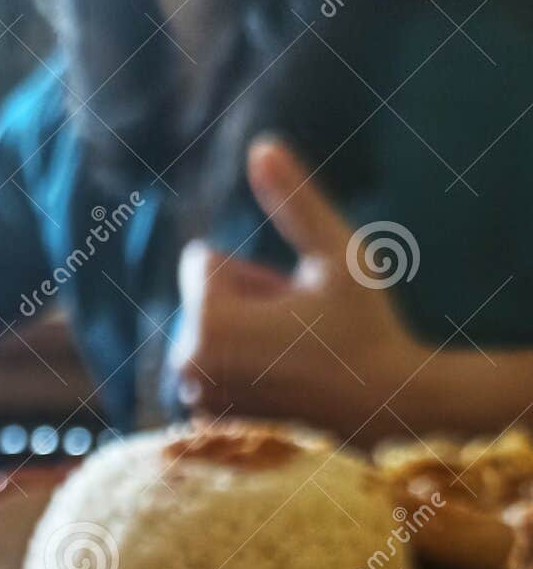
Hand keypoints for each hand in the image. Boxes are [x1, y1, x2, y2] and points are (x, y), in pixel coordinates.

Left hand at [172, 137, 427, 441]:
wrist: (382, 412)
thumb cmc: (365, 331)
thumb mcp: (337, 255)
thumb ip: (294, 201)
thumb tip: (261, 145)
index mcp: (208, 320)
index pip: (202, 261)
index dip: (253, 272)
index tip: (292, 300)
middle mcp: (186, 364)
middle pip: (202, 300)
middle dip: (244, 306)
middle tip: (299, 335)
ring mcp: (193, 399)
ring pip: (209, 335)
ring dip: (244, 340)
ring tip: (294, 362)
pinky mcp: (204, 422)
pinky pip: (212, 369)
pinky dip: (239, 371)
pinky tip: (282, 391)